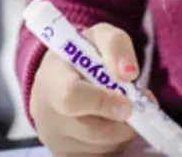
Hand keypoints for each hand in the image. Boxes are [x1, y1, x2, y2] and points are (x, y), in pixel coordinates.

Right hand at [29, 23, 139, 156]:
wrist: (63, 78)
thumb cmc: (83, 56)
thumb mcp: (98, 37)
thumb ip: (116, 45)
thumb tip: (129, 73)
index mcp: (50, 78)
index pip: (71, 97)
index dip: (102, 102)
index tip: (127, 103)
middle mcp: (46, 114)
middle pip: (93, 132)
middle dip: (123, 122)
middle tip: (135, 108)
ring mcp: (55, 141)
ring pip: (102, 147)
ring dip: (122, 131)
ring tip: (121, 111)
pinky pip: (102, 156)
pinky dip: (115, 144)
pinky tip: (111, 125)